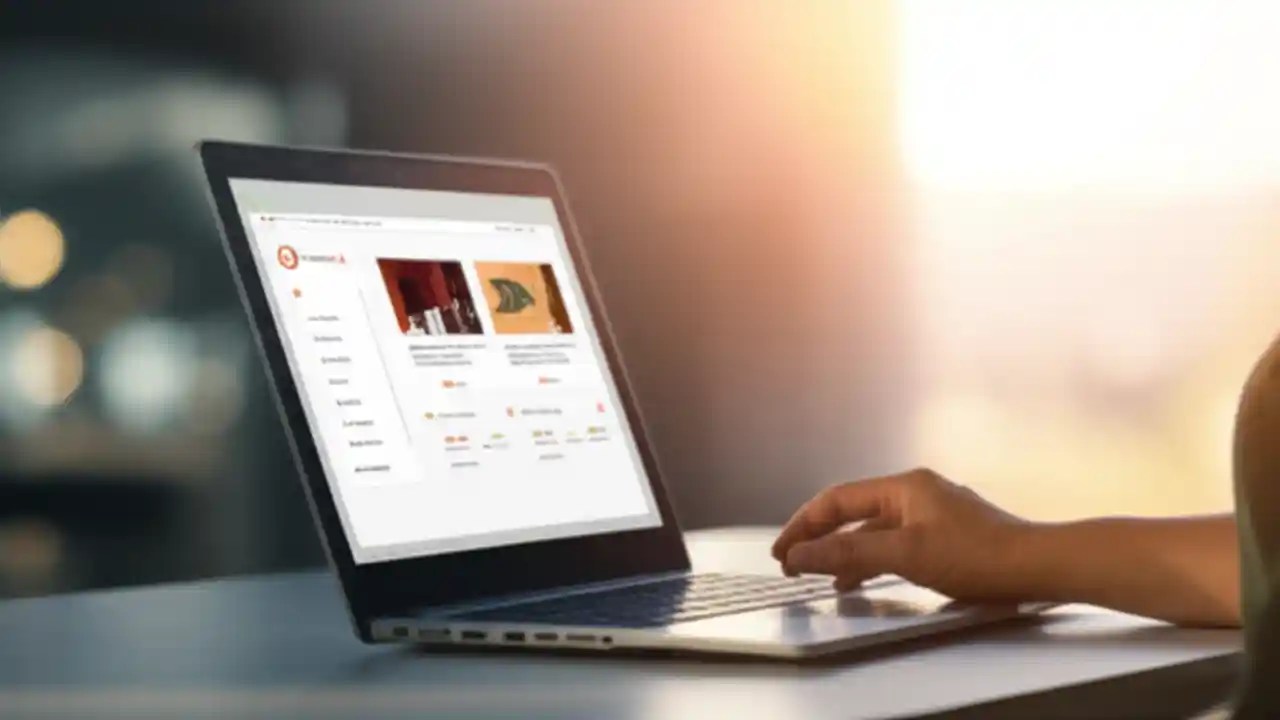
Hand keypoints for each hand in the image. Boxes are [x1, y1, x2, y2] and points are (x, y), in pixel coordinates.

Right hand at [771, 468, 1030, 598]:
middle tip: (794, 561)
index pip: (837, 500)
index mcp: (904, 487)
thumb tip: (803, 553)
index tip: (783, 550)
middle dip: (821, 537)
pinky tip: (868, 576)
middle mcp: (917, 493)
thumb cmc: (982, 555)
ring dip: (846, 550)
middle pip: (853, 512)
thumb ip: (850, 552)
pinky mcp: (947, 536)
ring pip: (874, 529)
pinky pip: (895, 542)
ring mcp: (933, 514)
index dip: (804, 524)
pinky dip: (873, 558)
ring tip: (824, 576)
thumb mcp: (906, 554)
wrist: (1039, 566)